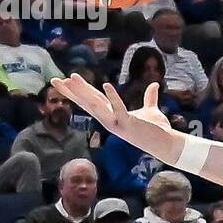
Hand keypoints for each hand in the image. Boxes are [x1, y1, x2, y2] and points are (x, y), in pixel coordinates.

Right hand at [50, 76, 176, 160]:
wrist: (167, 144)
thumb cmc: (157, 129)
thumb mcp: (151, 110)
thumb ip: (150, 98)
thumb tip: (154, 85)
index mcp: (112, 115)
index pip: (92, 100)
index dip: (78, 90)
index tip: (64, 80)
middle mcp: (110, 120)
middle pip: (87, 102)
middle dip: (71, 90)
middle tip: (54, 79)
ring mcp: (117, 123)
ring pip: (96, 105)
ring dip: (84, 91)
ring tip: (72, 78)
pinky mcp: (128, 124)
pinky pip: (119, 109)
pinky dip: (113, 97)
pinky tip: (106, 85)